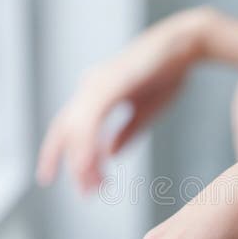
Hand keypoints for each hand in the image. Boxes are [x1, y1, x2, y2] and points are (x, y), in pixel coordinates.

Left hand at [35, 8, 215, 191]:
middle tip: (86, 194)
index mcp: (96, 92)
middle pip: (66, 130)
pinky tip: (94, 162)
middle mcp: (91, 86)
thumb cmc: (168, 73)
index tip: (50, 178)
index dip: (56, 153)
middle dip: (71, 164)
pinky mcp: (113, 82)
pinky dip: (91, 142)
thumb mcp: (145, 110)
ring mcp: (99, 83)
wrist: (187, 45)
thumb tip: (108, 155)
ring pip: (78, 127)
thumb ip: (125, 133)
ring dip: (83, 159)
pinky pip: (94, 118)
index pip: (67, 127)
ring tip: (93, 184)